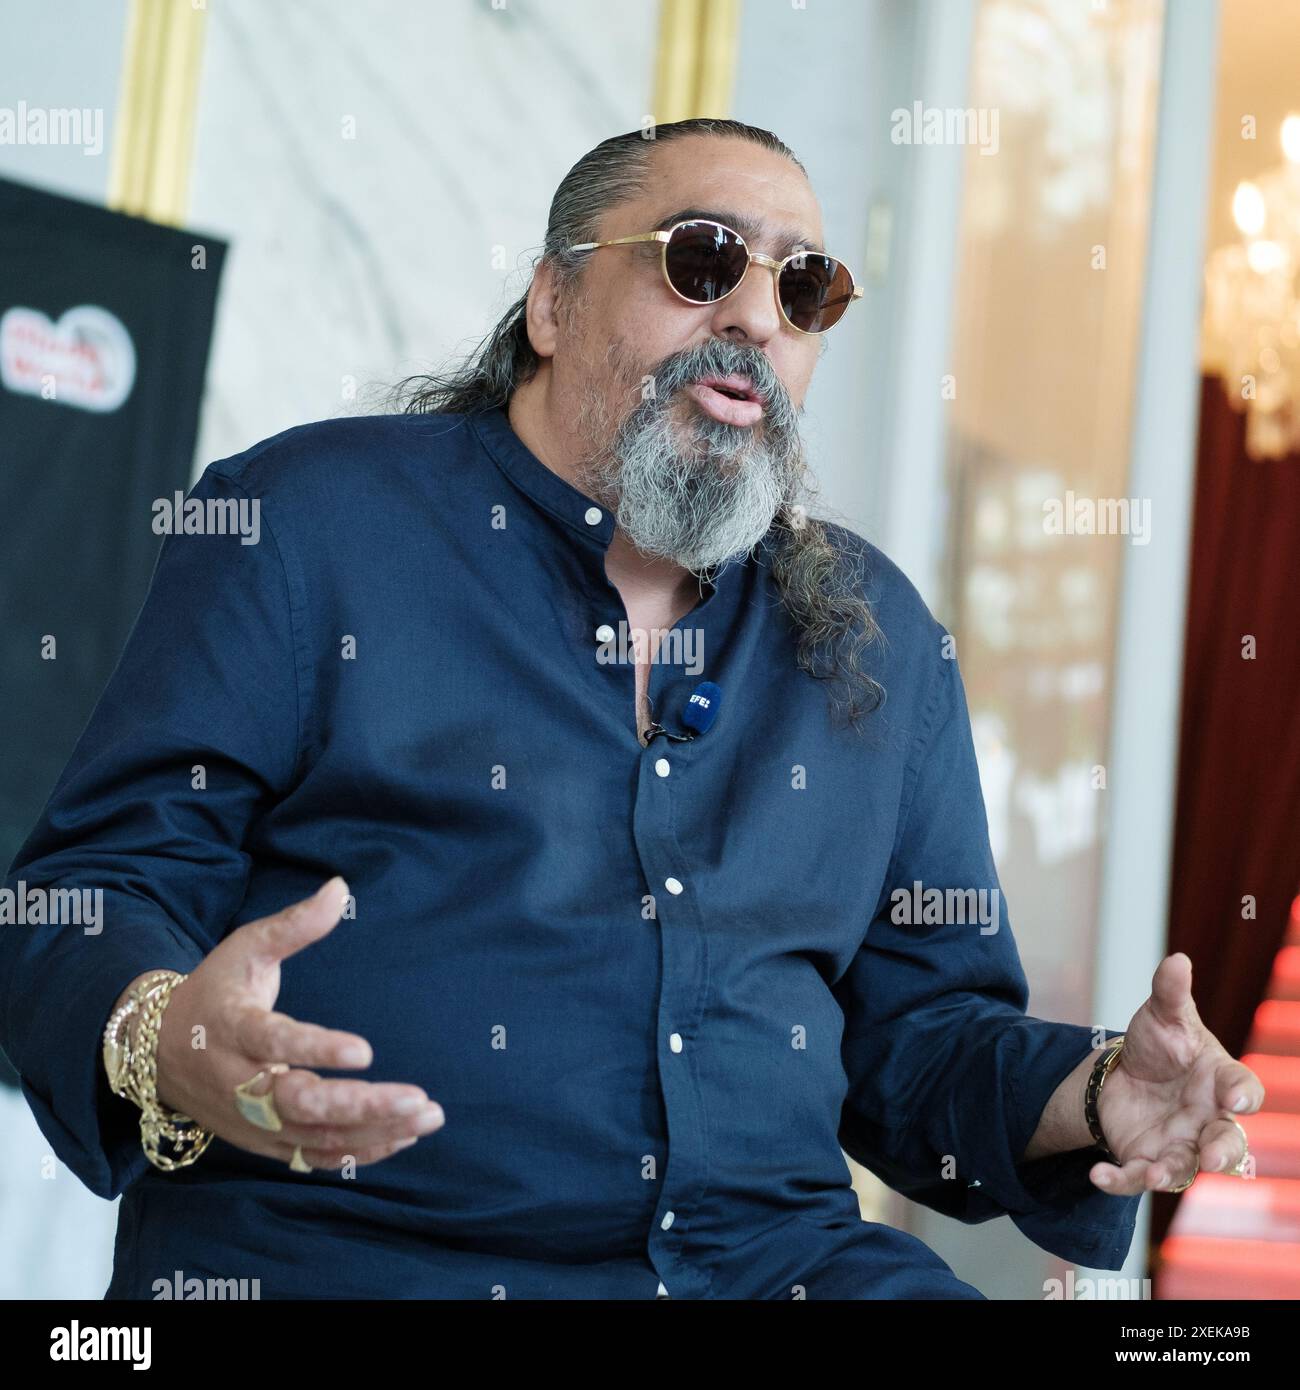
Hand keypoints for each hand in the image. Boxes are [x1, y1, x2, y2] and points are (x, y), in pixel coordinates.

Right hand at [135, 876, 443, 1169]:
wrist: (158, 1051)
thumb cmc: (215, 990)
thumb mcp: (245, 947)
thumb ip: (295, 924)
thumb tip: (342, 888)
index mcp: (233, 1028)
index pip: (275, 1043)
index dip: (316, 1050)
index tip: (365, 1051)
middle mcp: (239, 1083)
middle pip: (300, 1104)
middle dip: (362, 1104)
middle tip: (418, 1097)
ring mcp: (251, 1119)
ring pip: (315, 1137)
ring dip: (374, 1130)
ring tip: (428, 1116)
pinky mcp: (264, 1141)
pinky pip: (313, 1158)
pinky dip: (359, 1152)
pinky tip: (403, 1137)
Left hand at [1089, 952, 1263, 1194]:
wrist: (1125, 1072)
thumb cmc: (1159, 1044)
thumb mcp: (1161, 1015)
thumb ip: (1170, 992)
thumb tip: (1176, 959)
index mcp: (1220, 1081)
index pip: (1242, 1089)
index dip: (1243, 1094)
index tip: (1238, 1098)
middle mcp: (1207, 1119)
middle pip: (1227, 1143)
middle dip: (1222, 1152)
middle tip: (1211, 1157)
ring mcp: (1180, 1144)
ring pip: (1185, 1169)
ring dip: (1169, 1173)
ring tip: (1152, 1173)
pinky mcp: (1146, 1158)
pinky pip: (1135, 1177)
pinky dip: (1119, 1180)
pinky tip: (1096, 1175)